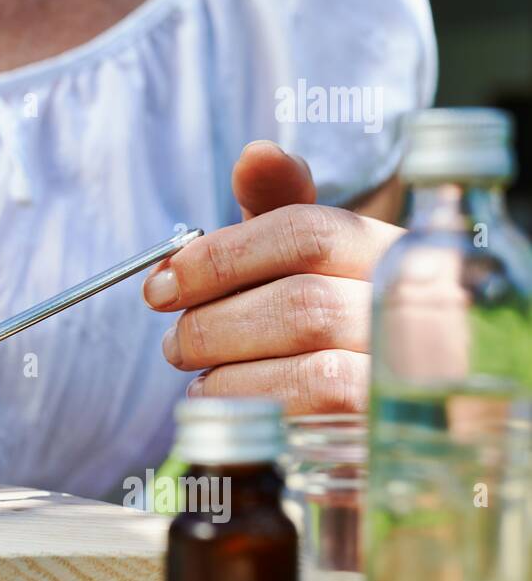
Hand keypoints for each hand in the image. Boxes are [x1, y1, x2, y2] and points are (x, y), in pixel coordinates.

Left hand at [145, 140, 403, 412]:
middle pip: (300, 302)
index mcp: (393, 248)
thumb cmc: (335, 322)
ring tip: (200, 375)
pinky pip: (314, 411)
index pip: (306, 230)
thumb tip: (256, 153)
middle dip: (213, 323)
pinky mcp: (396, 427)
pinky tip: (231, 406)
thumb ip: (279, 208)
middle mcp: (419, 305)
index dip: (220, 256)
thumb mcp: (311, 259)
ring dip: (227, 369)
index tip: (161, 285)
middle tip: (175, 343)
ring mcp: (417, 371)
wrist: (397, 416)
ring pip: (309, 364)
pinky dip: (253, 405)